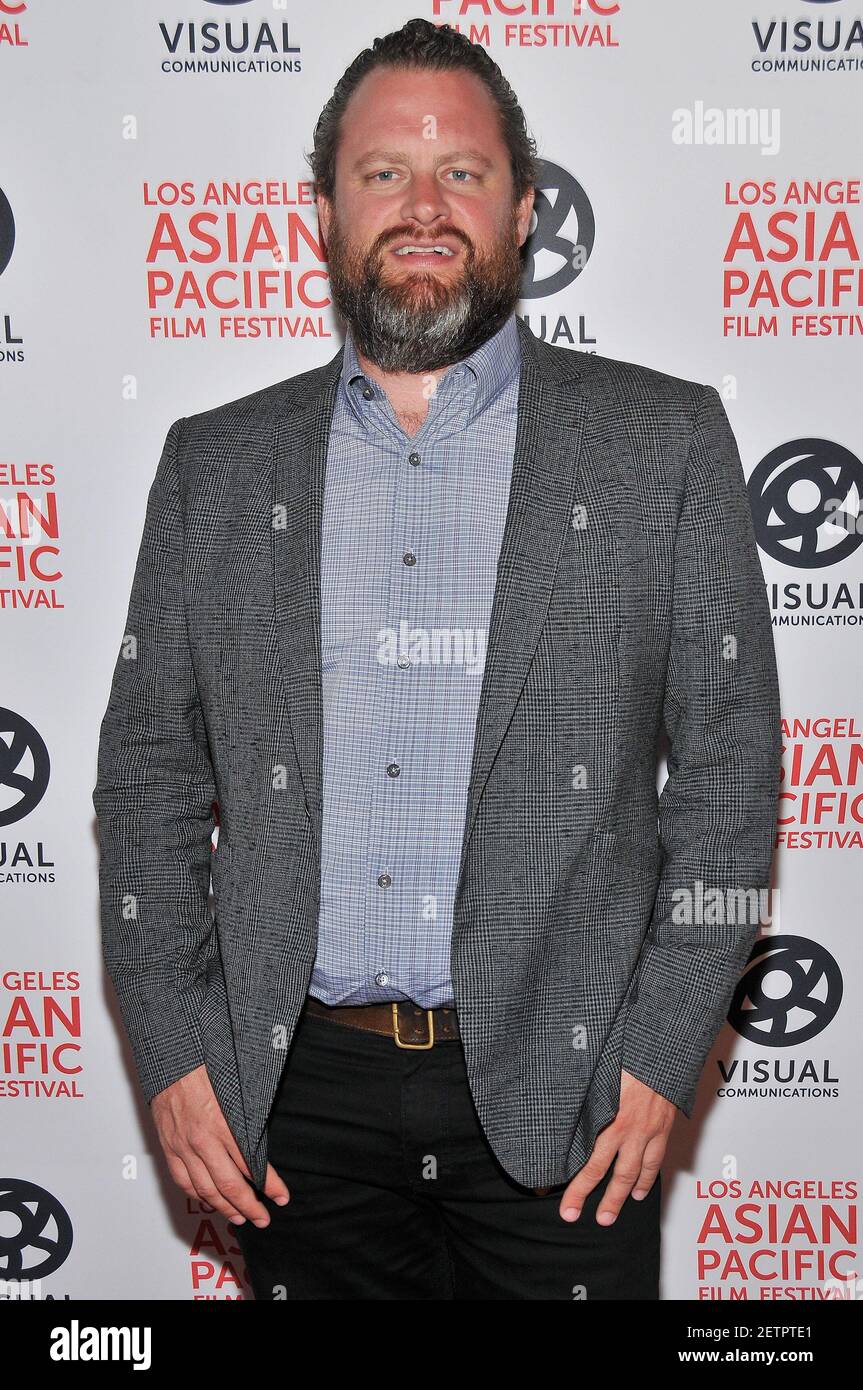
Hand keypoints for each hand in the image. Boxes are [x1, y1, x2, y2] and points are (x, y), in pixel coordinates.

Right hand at [150, 1064, 289, 1226]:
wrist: (170, 1054)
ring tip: (240, 1218)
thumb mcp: (237, 1086)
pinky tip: (209, 1201)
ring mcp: (183, 1144)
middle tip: (264, 1218)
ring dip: (224, 1208)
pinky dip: (197, 1195)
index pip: (252, 1164)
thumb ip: (249, 1116)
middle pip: (229, 1185)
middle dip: (249, 1206)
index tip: (282, 1197)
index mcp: (223, 1122)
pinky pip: (183, 1179)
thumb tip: (264, 1142)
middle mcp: (202, 1138)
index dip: (270, 1185)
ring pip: (205, 1189)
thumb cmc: (206, 1062)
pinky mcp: (169, 1145)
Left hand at [558, 1068, 675, 1225]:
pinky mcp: (663, 1126)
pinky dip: (648, 1176)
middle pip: (612, 1175)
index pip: (589, 1165)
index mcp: (608, 1120)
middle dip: (600, 1200)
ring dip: (624, 1195)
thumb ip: (580, 1099)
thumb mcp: (595, 1076)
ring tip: (614, 1211)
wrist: (661, 1051)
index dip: (577, 1189)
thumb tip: (554, 1110)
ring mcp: (648, 1131)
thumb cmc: (625, 1055)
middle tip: (589, 1220)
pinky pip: (655, 1158)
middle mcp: (628, 1130)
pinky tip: (641, 1186)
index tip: (563, 1206)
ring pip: (635, 1172)